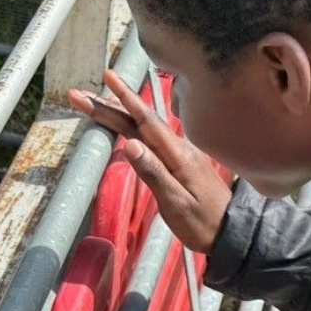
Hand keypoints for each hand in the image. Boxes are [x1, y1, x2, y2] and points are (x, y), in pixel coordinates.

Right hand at [67, 69, 233, 253]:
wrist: (230, 232)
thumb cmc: (203, 223)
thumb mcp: (176, 203)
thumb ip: (154, 173)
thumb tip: (129, 144)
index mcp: (177, 154)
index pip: (145, 121)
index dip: (125, 98)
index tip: (108, 78)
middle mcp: (177, 148)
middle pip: (138, 121)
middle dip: (108, 105)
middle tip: (79, 94)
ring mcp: (178, 153)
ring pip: (142, 128)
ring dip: (117, 113)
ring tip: (94, 103)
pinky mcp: (178, 162)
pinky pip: (149, 137)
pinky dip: (131, 125)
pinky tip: (124, 123)